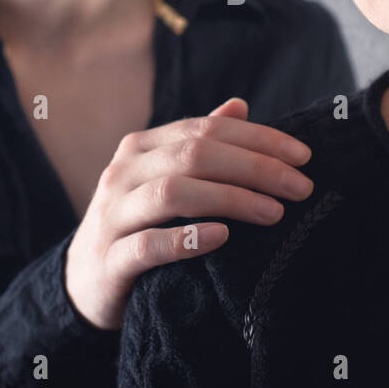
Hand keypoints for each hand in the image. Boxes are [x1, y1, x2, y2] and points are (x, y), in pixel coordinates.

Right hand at [63, 97, 312, 330]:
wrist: (84, 282)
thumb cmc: (138, 224)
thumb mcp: (164, 178)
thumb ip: (198, 143)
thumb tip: (240, 105)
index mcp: (142, 147)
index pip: (206, 129)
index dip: (258, 138)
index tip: (304, 156)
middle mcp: (123, 172)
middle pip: (195, 155)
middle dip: (255, 167)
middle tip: (301, 187)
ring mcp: (112, 214)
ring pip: (173, 193)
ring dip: (230, 199)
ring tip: (274, 213)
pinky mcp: (109, 259)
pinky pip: (147, 244)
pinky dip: (186, 239)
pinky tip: (222, 238)